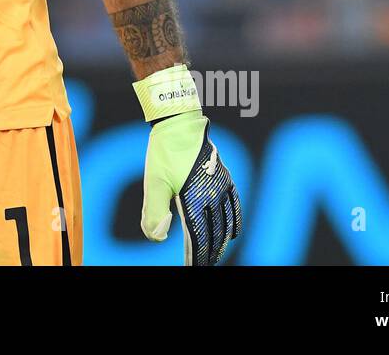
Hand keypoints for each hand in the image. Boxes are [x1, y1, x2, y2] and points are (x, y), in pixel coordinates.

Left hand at [142, 110, 241, 264]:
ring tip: (215, 254)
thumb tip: (158, 238)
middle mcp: (211, 195)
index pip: (199, 237)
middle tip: (203, 264)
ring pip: (226, 222)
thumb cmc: (163, 151)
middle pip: (214, 233)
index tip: (193, 266)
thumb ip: (155, 211)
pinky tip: (232, 232)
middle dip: (209, 252)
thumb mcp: (153, 181)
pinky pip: (235, 205)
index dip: (197, 255)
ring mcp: (221, 186)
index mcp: (194, 198)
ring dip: (221, 241)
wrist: (179, 122)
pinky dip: (234, 221)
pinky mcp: (225, 177)